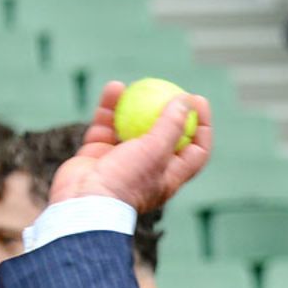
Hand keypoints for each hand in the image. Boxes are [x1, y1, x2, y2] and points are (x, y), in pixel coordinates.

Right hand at [49, 81, 211, 213]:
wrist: (85, 202)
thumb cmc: (127, 180)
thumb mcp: (156, 152)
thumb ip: (172, 126)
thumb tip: (187, 101)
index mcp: (170, 176)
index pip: (195, 151)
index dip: (202, 126)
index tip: (199, 101)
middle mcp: (148, 169)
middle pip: (165, 137)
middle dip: (170, 112)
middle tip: (172, 87)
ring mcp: (122, 161)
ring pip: (132, 127)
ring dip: (135, 105)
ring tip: (137, 85)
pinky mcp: (98, 154)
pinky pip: (106, 125)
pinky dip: (110, 107)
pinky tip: (114, 88)